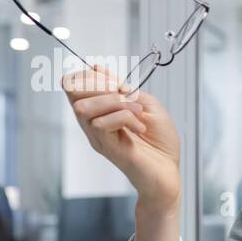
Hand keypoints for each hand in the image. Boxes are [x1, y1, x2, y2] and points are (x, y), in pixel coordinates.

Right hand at [62, 65, 180, 214]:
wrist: (169, 171)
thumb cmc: (160, 142)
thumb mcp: (147, 104)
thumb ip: (123, 88)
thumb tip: (97, 69)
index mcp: (99, 110)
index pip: (72, 84)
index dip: (89, 75)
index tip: (116, 83)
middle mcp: (92, 123)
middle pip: (72, 91)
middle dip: (100, 84)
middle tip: (126, 96)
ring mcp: (97, 136)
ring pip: (84, 107)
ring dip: (115, 102)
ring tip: (137, 113)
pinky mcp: (107, 148)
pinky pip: (102, 123)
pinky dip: (125, 118)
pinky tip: (140, 128)